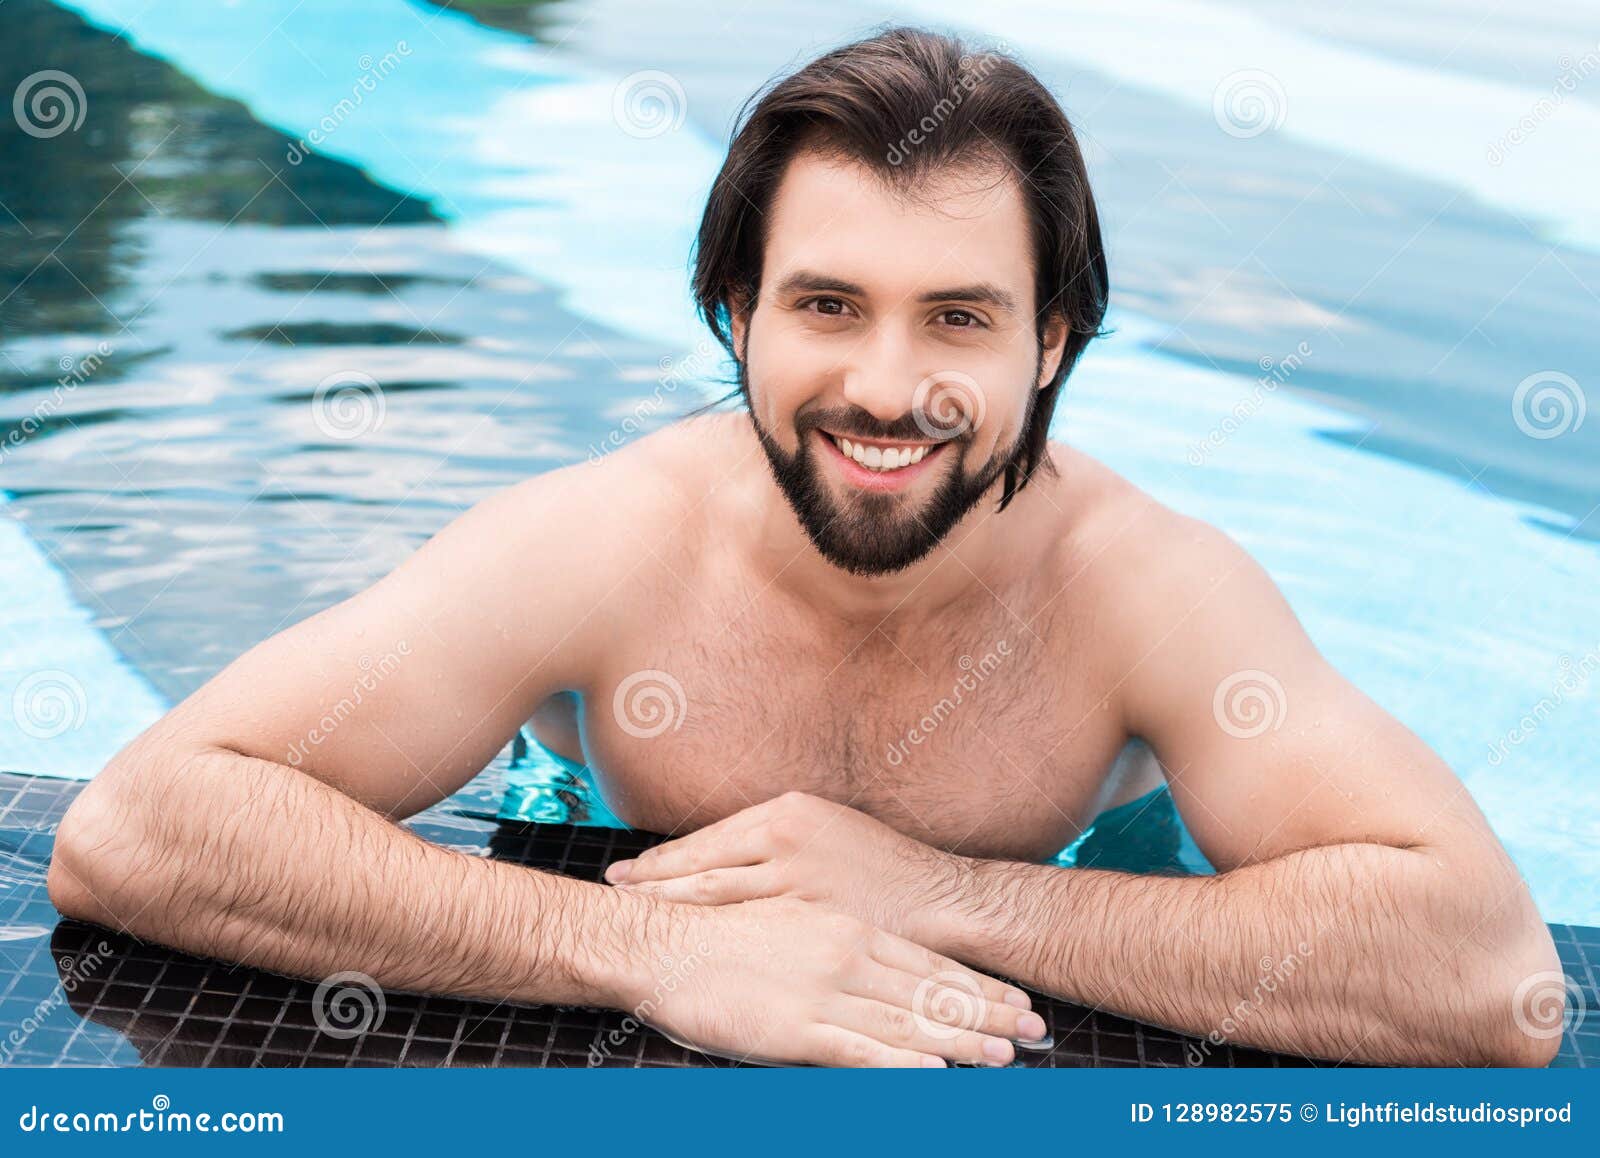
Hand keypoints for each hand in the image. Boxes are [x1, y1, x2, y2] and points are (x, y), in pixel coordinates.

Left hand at [605, 791, 963, 945]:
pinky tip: (681, 950)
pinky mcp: (806, 921)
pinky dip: (707, 938)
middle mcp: (783, 841)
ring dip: (666, 909)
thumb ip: (777, 844)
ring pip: (712, 897)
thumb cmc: (884, 870)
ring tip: (629, 920)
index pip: (709, 840)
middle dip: (650, 884)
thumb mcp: (826, 832)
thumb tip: (728, 858)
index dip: (663, 861)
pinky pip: (744, 931)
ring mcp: (793, 882)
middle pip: (699, 866)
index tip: (626, 873)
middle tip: (611, 896)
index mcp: (786, 814)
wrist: (940, 901)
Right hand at [623, 895, 1046, 1066]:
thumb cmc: (723, 933)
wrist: (666, 941)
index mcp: (848, 927)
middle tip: (1035, 1032)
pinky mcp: (796, 1028)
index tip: (1017, 1000)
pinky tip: (936, 1074)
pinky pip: (860, 1051)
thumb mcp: (793, 924)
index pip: (929, 960)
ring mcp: (824, 992)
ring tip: (1005, 1058)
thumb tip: (883, 970)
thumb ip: (840, 945)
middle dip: (988, 1014)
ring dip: (962, 1043)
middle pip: (932, 991)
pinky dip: (901, 1064)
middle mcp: (846, 954)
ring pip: (908, 1023)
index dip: (978, 984)